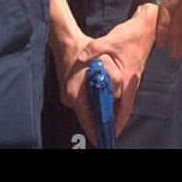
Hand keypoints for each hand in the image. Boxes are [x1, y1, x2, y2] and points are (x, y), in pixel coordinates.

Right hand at [50, 26, 110, 147]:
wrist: (65, 41)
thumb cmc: (83, 49)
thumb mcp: (104, 62)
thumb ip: (113, 79)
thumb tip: (117, 95)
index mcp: (76, 95)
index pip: (88, 121)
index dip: (98, 131)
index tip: (105, 139)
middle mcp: (69, 99)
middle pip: (87, 115)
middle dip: (100, 118)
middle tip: (113, 122)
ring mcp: (66, 96)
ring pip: (85, 107)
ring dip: (96, 106)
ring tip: (108, 105)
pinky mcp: (67, 92)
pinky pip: (81, 100)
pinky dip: (91, 99)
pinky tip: (99, 93)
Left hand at [78, 7, 157, 136]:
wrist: (146, 27)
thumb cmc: (130, 35)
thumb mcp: (109, 40)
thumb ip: (93, 50)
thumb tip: (81, 58)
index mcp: (128, 78)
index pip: (125, 106)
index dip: (118, 121)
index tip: (111, 132)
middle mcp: (132, 81)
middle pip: (124, 107)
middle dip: (115, 120)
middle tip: (103, 130)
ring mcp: (133, 78)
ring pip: (124, 100)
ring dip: (115, 110)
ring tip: (102, 120)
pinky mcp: (131, 73)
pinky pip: (123, 91)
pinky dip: (116, 99)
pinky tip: (106, 99)